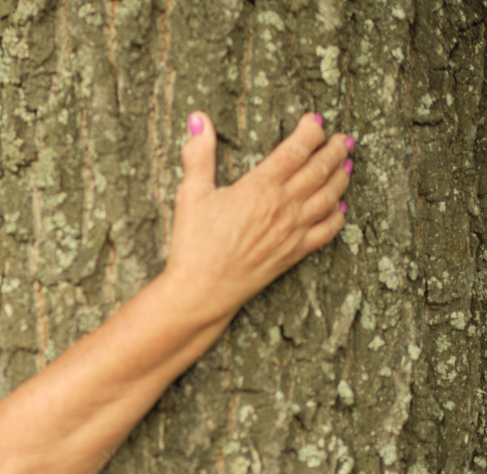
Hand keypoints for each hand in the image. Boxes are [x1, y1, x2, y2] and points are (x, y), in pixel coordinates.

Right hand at [164, 111, 353, 322]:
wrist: (203, 289)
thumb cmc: (194, 243)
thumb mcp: (191, 194)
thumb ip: (199, 154)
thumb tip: (197, 118)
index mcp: (260, 187)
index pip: (296, 150)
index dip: (310, 131)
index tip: (315, 120)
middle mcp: (284, 206)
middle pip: (320, 170)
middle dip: (334, 150)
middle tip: (343, 137)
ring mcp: (293, 231)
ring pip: (330, 197)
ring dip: (342, 176)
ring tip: (347, 163)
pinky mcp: (295, 253)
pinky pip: (327, 231)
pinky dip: (339, 216)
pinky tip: (341, 207)